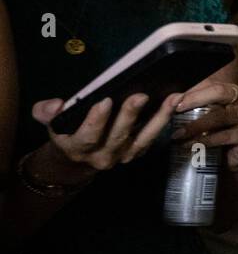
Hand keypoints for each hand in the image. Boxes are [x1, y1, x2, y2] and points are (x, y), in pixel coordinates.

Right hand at [31, 91, 182, 176]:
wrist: (78, 157)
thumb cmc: (66, 132)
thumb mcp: (51, 123)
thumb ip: (46, 112)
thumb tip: (56, 104)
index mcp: (78, 148)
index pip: (88, 136)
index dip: (96, 120)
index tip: (105, 101)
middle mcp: (103, 156)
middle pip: (118, 136)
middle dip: (130, 116)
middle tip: (140, 96)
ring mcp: (124, 155)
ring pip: (143, 138)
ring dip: (159, 118)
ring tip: (172, 98)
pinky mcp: (138, 151)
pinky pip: (153, 137)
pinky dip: (165, 120)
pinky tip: (175, 103)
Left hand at [170, 81, 237, 169]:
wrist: (233, 157)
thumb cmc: (216, 132)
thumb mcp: (204, 116)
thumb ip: (190, 106)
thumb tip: (172, 99)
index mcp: (231, 91)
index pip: (211, 84)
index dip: (192, 90)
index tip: (174, 99)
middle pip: (219, 92)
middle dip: (194, 99)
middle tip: (175, 109)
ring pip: (219, 116)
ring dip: (195, 125)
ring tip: (178, 134)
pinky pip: (224, 136)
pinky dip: (205, 141)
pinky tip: (191, 145)